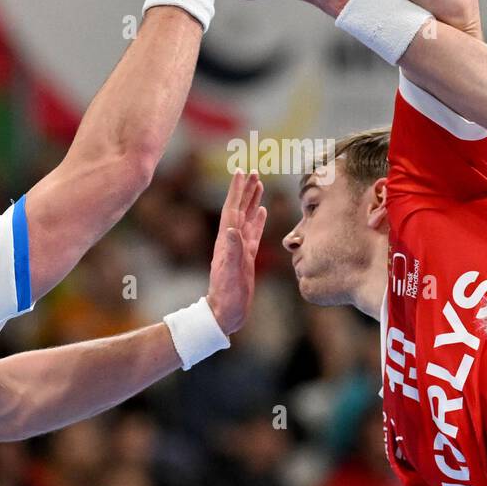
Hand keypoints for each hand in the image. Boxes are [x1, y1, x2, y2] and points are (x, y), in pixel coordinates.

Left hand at [207, 171, 266, 334]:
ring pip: (247, 218)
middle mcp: (231, 241)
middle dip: (245, 190)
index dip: (236, 191)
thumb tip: (232, 229)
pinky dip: (257, 220)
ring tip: (258, 184)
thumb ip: (232, 252)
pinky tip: (261, 211)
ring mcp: (239, 248)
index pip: (231, 210)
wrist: (225, 313)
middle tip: (252, 171)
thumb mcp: (230, 274)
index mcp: (226, 242)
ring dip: (252, 201)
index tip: (241, 172)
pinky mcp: (247, 257)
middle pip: (239, 209)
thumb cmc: (226, 296)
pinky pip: (253, 233)